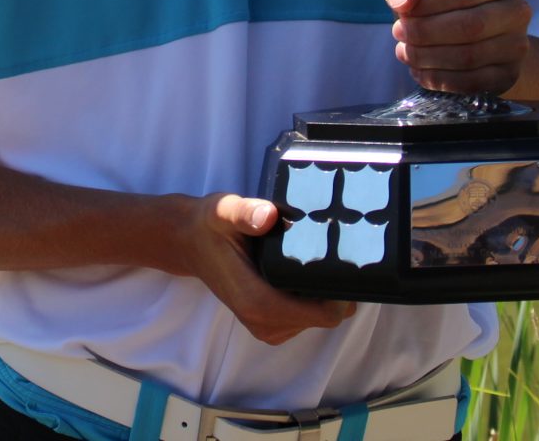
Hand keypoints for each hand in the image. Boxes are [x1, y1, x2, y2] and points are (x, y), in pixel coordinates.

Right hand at [173, 193, 355, 345]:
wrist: (191, 242)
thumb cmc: (210, 226)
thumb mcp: (224, 211)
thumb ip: (245, 214)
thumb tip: (268, 217)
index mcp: (258, 302)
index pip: (323, 315)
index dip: (342, 294)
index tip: (346, 263)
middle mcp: (263, 322)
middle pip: (327, 317)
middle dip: (337, 290)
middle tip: (337, 254)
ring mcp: (266, 327)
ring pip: (320, 318)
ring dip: (325, 294)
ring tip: (318, 259)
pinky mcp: (269, 323)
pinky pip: (307, 316)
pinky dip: (313, 297)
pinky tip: (305, 271)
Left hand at [385, 0, 531, 93]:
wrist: (488, 39)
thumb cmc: (453, 6)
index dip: (429, 3)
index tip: (403, 11)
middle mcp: (517, 11)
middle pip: (469, 26)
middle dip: (425, 32)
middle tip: (399, 32)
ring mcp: (517, 45)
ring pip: (469, 56)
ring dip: (429, 57)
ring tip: (405, 52)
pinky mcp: (508, 75)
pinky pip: (472, 82)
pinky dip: (439, 79)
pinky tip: (420, 72)